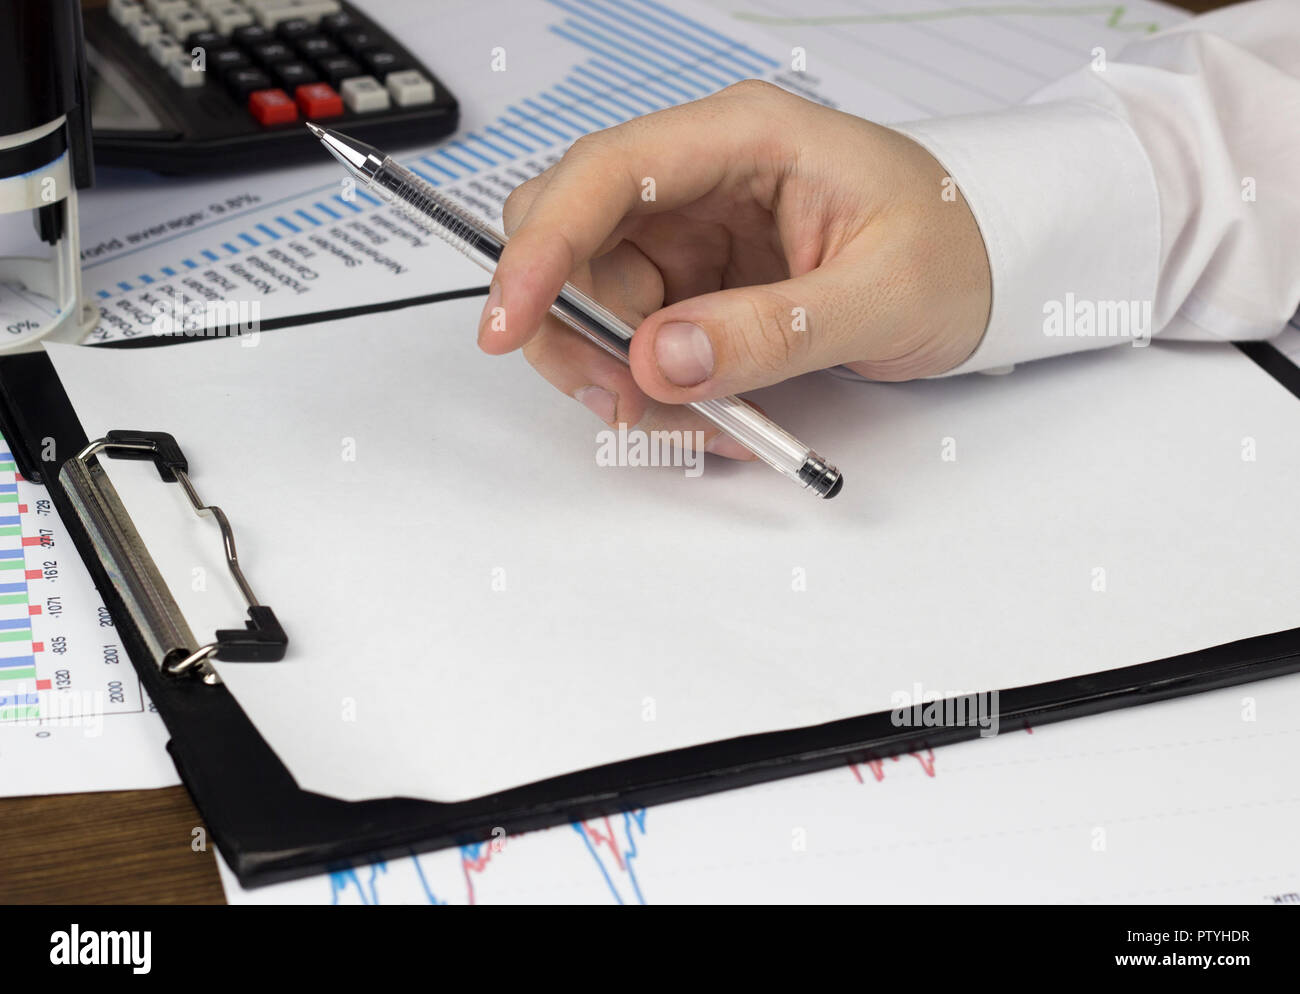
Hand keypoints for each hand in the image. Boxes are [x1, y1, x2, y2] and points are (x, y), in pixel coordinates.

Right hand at [479, 80, 991, 457]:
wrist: (988, 267)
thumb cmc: (955, 248)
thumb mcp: (882, 296)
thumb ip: (772, 331)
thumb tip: (658, 360)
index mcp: (745, 138)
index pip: (607, 173)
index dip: (542, 246)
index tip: (510, 322)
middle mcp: (701, 177)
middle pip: (572, 236)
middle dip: (575, 326)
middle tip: (621, 400)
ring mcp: (692, 233)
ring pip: (594, 301)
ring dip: (620, 375)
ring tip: (701, 423)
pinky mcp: (695, 284)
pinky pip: (636, 338)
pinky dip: (655, 391)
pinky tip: (713, 414)